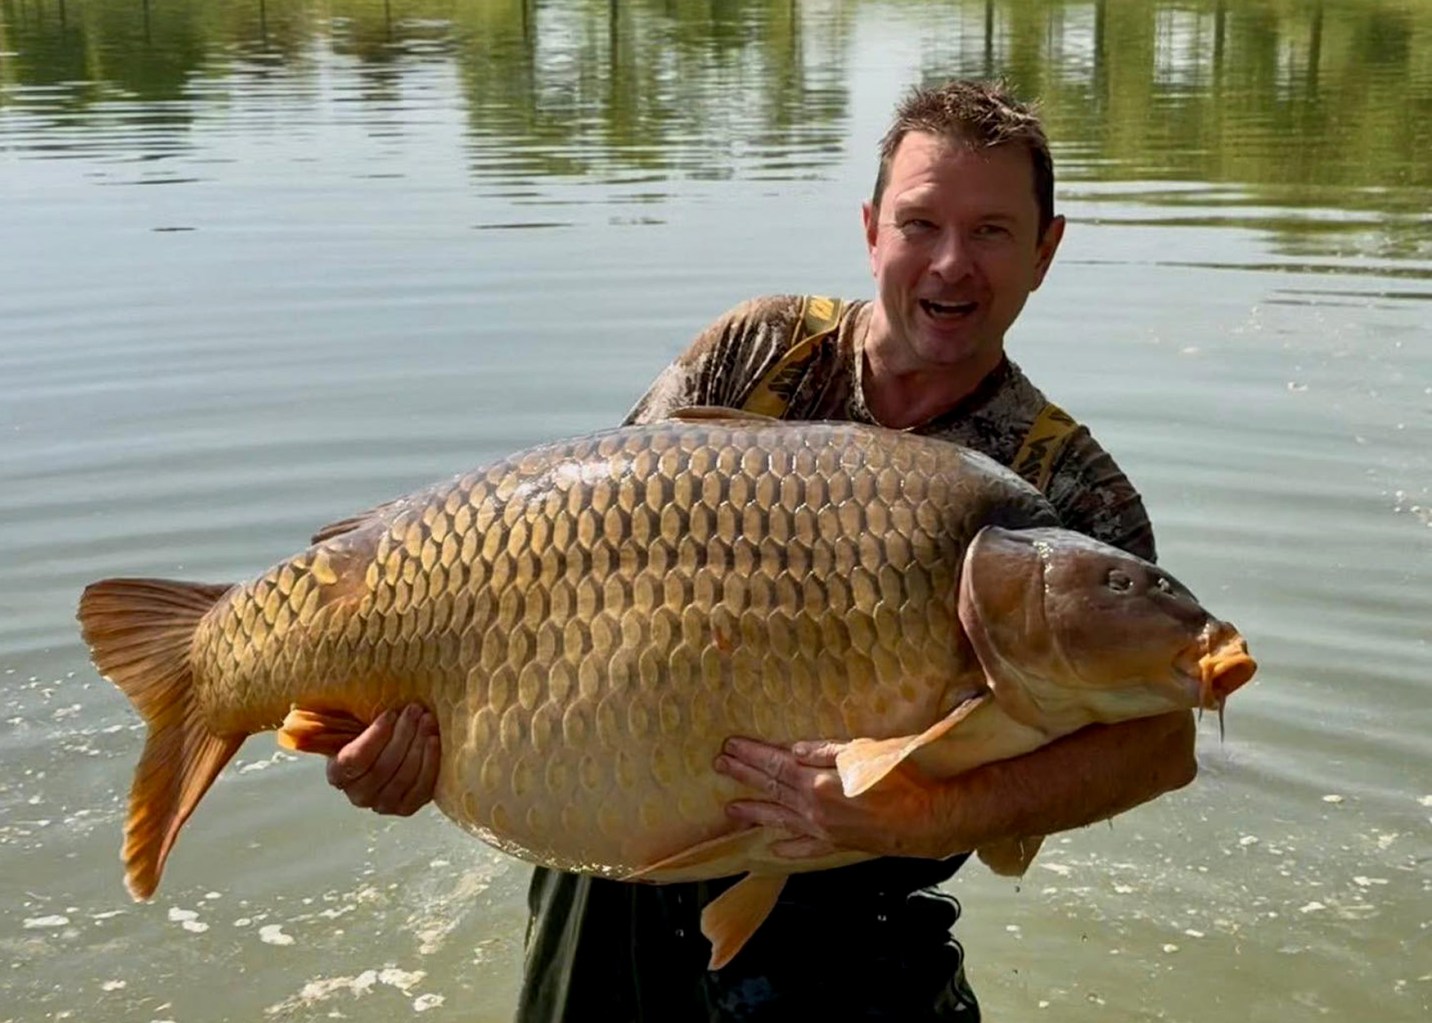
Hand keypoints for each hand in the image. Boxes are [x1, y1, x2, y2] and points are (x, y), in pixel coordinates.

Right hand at [327, 704, 439, 816]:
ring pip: (403, 776)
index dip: (375, 736)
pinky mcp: (407, 808)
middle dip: (402, 735)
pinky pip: (421, 788)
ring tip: (427, 721)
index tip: (390, 713)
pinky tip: (433, 740)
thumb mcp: (347, 725)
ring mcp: (383, 805)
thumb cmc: (366, 736)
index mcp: (337, 774)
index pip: (354, 759)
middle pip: (382, 767)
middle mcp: (358, 795)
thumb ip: (339, 716)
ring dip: (418, 745)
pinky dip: (430, 763)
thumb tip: (320, 704)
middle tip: (414, 710)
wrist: (384, 756)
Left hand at [714, 737, 950, 860]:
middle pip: (772, 789)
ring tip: (732, 809)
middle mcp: (814, 810)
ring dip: (755, 812)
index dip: (752, 755)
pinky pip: (806, 847)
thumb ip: (824, 752)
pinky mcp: (837, 844)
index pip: (775, 765)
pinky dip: (789, 847)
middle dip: (744, 776)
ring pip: (780, 820)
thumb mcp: (862, 753)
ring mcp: (823, 831)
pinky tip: (774, 847)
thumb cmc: (899, 780)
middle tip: (720, 766)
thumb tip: (792, 751)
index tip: (731, 746)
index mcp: (818, 783)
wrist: (924, 819)